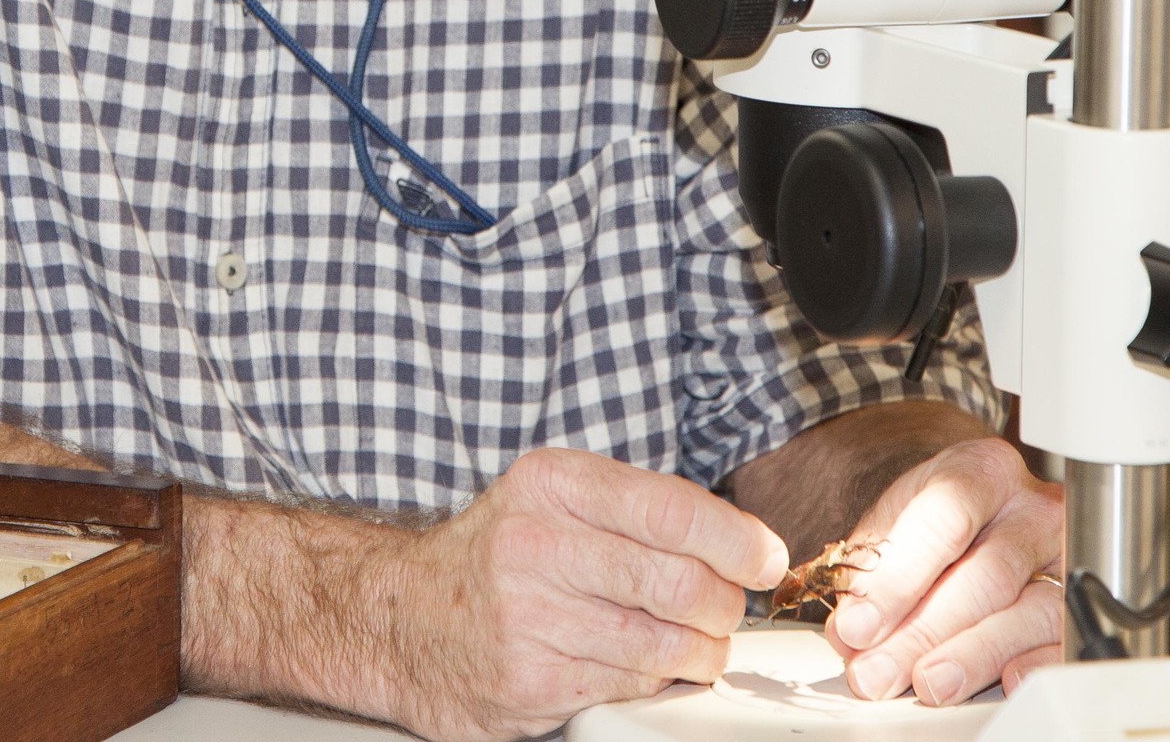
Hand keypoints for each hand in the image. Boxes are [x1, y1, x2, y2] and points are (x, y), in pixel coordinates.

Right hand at [370, 447, 791, 741]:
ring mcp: (529, 617)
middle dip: (723, 604)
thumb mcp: (555, 501)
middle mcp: (535, 544)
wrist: (404, 619)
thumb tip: (742, 542)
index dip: (736, 540)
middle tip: (723, 609)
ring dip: (700, 651)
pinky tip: (644, 665)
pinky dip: (656, 679)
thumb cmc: (497, 557)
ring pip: (664, 643)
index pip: (671, 509)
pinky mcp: (530, 680)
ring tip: (693, 643)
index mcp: (552, 484)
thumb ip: (638, 510)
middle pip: (679, 582)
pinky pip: (631, 684)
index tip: (765, 558)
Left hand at [823, 436, 1063, 706]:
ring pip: (1029, 612)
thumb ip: (869, 572)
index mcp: (982, 471)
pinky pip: (1065, 641)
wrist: (983, 516)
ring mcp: (1067, 558)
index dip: (897, 581)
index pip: (943, 521)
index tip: (857, 626)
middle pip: (986, 576)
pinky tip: (1001, 679)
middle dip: (924, 632)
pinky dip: (1032, 664)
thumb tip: (850, 632)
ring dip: (972, 657)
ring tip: (927, 684)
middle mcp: (1035, 509)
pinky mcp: (1081, 605)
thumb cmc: (938, 521)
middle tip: (878, 671)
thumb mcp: (894, 524)